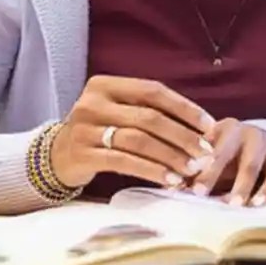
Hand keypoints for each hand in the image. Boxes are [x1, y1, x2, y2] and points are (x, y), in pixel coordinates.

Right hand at [52, 76, 215, 188]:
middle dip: (183, 137)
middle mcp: (93, 102)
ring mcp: (85, 128)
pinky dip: (151, 171)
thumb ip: (150, 112)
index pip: (153, 91)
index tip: (209, 125)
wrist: (56, 156)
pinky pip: (124, 162)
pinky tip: (169, 180)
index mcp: (105, 85)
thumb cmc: (99, 132)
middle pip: (149, 118)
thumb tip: (202, 129)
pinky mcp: (83, 155)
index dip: (184, 108)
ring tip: (192, 170)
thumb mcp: (118, 112)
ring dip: (171, 156)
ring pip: (139, 141)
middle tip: (206, 154)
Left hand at [188, 119, 265, 206]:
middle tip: (200, 193)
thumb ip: (193, 172)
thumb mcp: (210, 158)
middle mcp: (239, 130)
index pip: (201, 146)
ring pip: (250, 164)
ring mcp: (262, 139)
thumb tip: (171, 189)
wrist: (263, 143)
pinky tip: (258, 205)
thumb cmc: (227, 156)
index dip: (192, 165)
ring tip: (233, 205)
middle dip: (212, 173)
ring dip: (241, 185)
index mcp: (216, 129)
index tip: (180, 184)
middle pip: (224, 152)